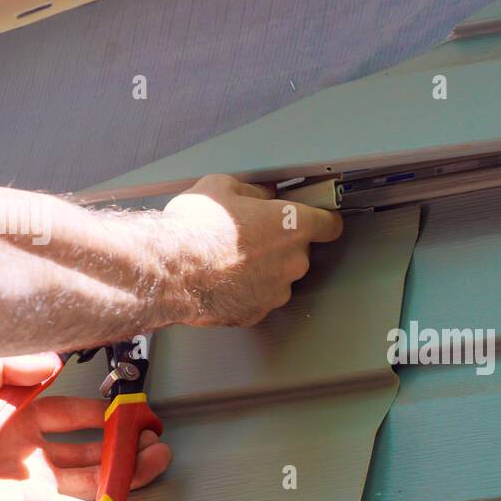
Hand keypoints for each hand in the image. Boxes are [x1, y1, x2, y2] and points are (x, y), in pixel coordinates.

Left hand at [0, 354, 171, 500]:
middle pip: (90, 445)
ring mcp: (33, 479)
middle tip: (149, 438)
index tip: (125, 407)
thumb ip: (4, 366)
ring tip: (154, 464)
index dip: (100, 409)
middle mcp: (29, 449)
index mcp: (15, 418)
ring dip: (125, 472)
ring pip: (92, 476)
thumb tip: (49, 361)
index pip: (70, 411)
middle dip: (123, 443)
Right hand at [163, 173, 342, 326]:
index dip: (323, 220)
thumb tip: (260, 193)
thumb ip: (252, 191)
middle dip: (278, 243)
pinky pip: (257, 297)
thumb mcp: (222, 187)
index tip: (319, 219)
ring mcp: (276, 291)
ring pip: (277, 276)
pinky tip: (221, 278)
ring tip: (228, 258)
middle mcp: (292, 262)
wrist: (170, 272)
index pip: (330, 224)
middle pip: (298, 251)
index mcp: (292, 226)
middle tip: (248, 234)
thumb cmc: (195, 231)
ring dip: (261, 269)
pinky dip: (245, 290)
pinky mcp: (256, 312)